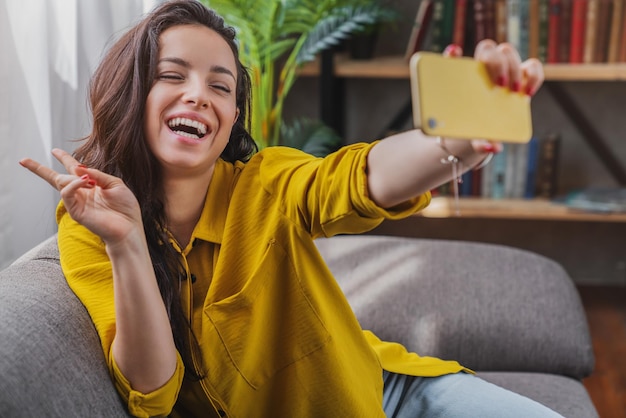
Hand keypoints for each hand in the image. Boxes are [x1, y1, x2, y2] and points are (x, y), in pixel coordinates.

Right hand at [19, 149, 142, 244]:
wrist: (128, 228)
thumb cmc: (125, 208)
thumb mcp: (115, 184)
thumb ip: (97, 174)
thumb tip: (79, 166)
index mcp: (92, 186)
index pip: (74, 170)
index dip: (65, 159)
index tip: (55, 151)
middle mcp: (82, 193)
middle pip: (56, 178)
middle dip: (39, 169)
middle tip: (24, 160)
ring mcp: (77, 202)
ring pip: (62, 183)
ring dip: (73, 178)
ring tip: (89, 181)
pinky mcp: (75, 211)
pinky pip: (67, 194)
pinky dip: (73, 185)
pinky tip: (84, 181)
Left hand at [442, 41, 544, 156]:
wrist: (481, 131)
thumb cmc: (469, 130)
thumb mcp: (470, 136)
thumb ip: (479, 141)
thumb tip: (493, 148)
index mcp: (461, 77)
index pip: (453, 57)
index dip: (453, 54)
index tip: (454, 54)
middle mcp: (481, 67)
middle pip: (487, 48)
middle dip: (495, 62)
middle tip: (499, 84)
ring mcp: (502, 70)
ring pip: (507, 51)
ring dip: (512, 66)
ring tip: (513, 90)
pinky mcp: (521, 77)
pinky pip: (532, 66)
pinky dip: (534, 75)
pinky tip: (528, 93)